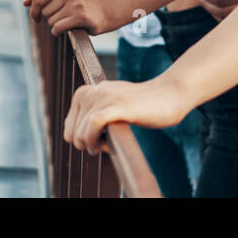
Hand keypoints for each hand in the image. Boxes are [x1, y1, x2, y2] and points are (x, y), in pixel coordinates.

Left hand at [22, 0, 110, 35]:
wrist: (101, 12)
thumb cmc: (76, 4)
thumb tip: (24, 1)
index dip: (34, 10)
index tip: (38, 16)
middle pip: (43, 11)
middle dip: (47, 18)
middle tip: (58, 18)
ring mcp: (76, 3)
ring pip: (50, 21)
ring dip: (55, 25)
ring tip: (66, 21)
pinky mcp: (81, 16)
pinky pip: (57, 28)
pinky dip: (57, 32)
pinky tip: (66, 29)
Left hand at [63, 78, 188, 153]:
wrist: (169, 95)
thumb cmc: (143, 105)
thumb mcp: (112, 105)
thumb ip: (94, 114)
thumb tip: (76, 139)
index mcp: (87, 92)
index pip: (69, 128)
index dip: (83, 140)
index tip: (99, 141)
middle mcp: (92, 92)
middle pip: (72, 134)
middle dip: (88, 145)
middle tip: (106, 143)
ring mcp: (104, 97)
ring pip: (81, 133)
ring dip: (94, 146)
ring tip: (110, 143)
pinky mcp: (117, 106)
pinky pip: (93, 126)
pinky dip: (96, 141)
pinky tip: (108, 145)